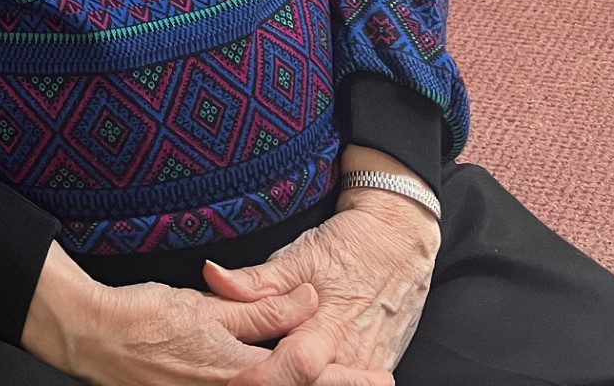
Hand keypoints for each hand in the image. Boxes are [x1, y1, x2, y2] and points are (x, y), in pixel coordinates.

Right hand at [22, 244, 386, 385]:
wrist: (92, 337)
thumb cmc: (145, 318)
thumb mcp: (208, 307)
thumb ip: (262, 308)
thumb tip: (308, 302)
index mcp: (239, 375)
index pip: (305, 374)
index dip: (342, 373)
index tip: (375, 374)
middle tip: (378, 382)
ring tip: (343, 377)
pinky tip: (283, 379)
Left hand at [207, 189, 440, 385]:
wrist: (400, 242)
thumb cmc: (349, 246)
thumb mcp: (301, 255)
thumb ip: (257, 279)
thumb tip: (213, 276)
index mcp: (330, 326)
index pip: (296, 365)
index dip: (263, 377)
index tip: (235, 381)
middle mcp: (353, 354)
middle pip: (310, 385)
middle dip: (273, 383)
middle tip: (240, 378)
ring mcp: (368, 365)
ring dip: (296, 382)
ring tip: (262, 373)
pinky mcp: (377, 367)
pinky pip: (343, 382)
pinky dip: (318, 380)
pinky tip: (293, 374)